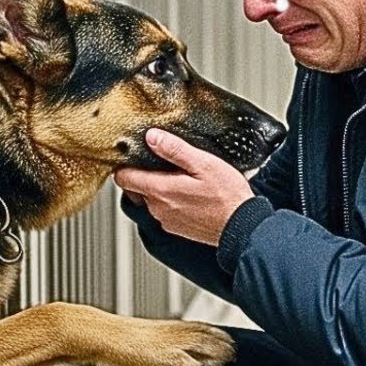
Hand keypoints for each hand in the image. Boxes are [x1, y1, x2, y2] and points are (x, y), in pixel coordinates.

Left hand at [114, 129, 253, 246]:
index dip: (124, 164)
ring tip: (180, 177)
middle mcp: (158, 208)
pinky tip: (189, 194)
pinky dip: (170, 201)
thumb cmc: (227, 196)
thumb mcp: (203, 163)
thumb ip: (175, 149)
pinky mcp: (176, 228)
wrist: (242, 226)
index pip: (123, 177)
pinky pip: (163, 210)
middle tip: (160, 163)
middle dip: (142, 174)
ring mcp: (166, 220)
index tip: (132, 155)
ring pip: (150, 199)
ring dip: (158, 188)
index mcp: (160, 190)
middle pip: (135, 188)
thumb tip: (152, 137)